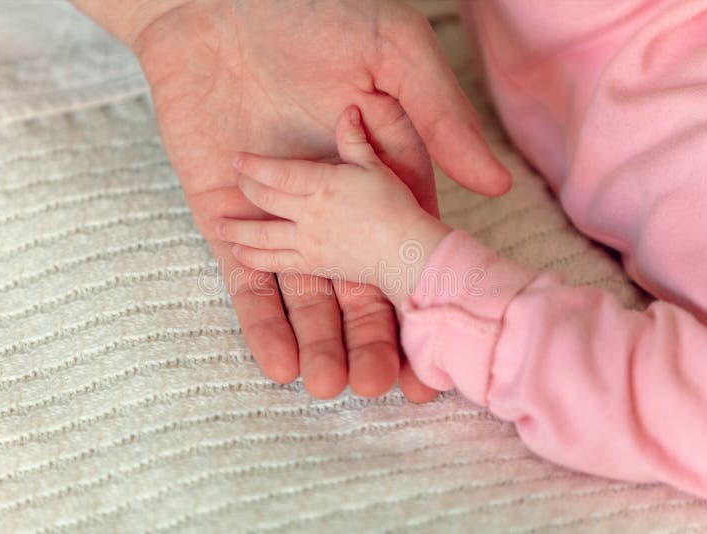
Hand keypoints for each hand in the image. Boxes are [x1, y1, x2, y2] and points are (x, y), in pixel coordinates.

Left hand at [73, 0, 508, 400]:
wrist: (214, 3)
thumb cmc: (311, 15)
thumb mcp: (391, 56)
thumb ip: (438, 118)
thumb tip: (491, 186)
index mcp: (382, 179)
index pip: (408, 252)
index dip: (422, 303)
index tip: (435, 354)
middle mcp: (335, 210)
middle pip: (357, 288)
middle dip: (369, 339)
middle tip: (378, 387)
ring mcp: (281, 220)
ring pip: (305, 295)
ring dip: (320, 341)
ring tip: (334, 386)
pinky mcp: (228, 220)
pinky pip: (247, 278)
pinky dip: (261, 319)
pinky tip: (279, 363)